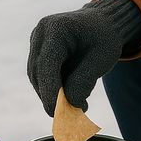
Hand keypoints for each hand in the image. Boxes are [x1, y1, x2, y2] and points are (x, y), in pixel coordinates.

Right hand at [27, 0, 128, 115]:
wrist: (102, 24)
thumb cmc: (104, 38)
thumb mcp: (101, 58)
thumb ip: (84, 80)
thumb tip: (70, 104)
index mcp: (56, 28)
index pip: (46, 64)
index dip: (49, 90)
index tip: (57, 113)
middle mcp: (41, 34)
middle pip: (38, 73)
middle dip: (51, 97)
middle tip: (71, 116)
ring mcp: (36, 43)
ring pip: (37, 78)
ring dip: (52, 95)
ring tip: (77, 106)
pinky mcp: (37, 53)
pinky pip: (40, 77)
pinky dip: (52, 89)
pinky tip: (70, 97)